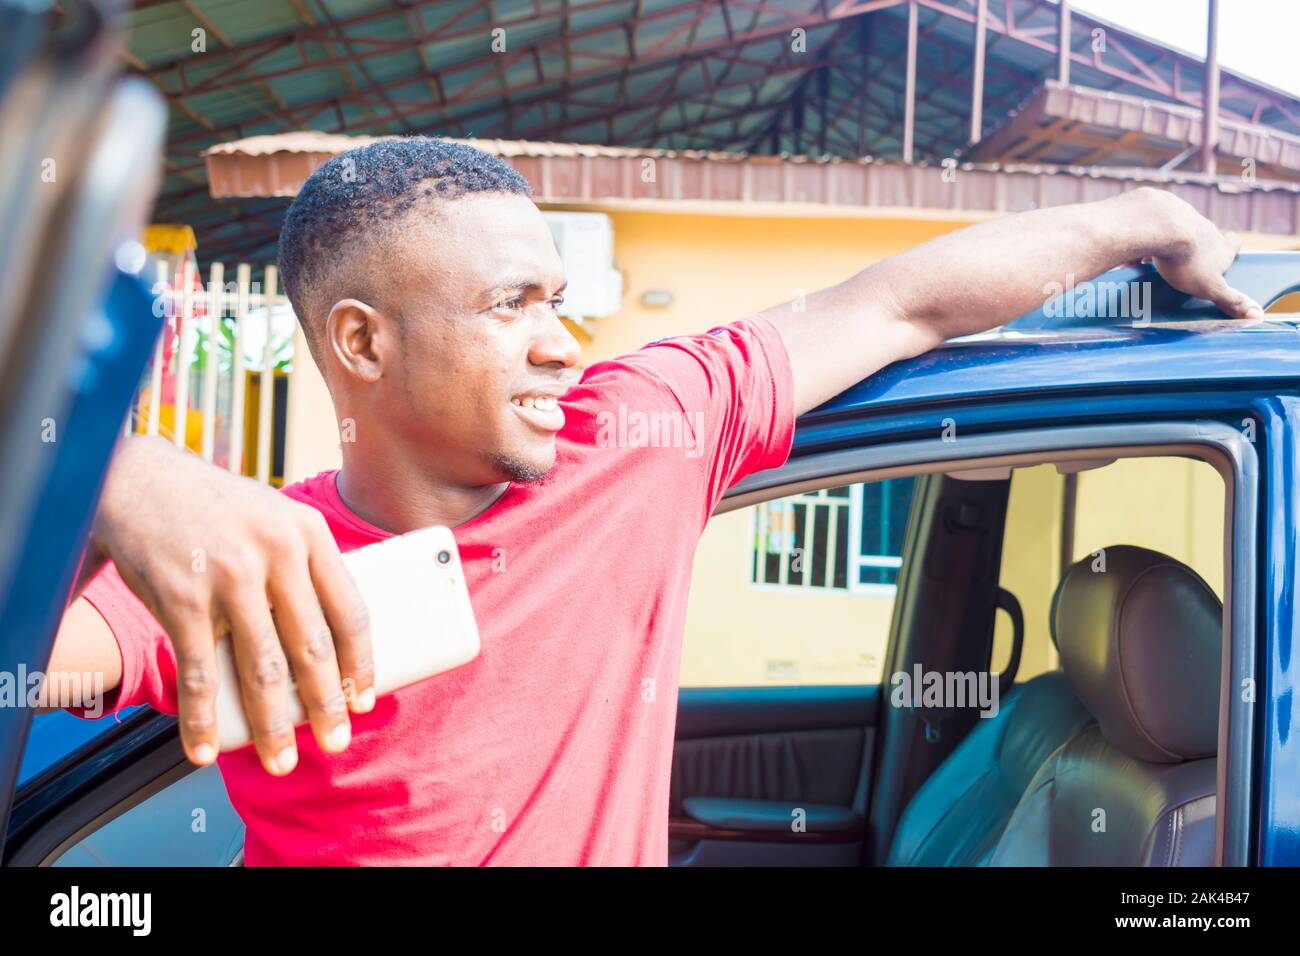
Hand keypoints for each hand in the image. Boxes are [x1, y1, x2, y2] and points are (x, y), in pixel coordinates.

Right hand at [90, 436, 373, 774]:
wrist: (138, 478)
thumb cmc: (220, 510)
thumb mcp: (278, 519)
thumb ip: (305, 570)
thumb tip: (334, 643)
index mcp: (309, 532)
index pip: (350, 610)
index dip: (362, 662)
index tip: (366, 698)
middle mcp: (275, 553)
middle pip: (312, 648)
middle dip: (327, 706)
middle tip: (336, 742)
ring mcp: (228, 576)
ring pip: (262, 669)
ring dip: (274, 726)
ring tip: (282, 760)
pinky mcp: (182, 598)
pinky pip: (198, 674)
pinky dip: (202, 719)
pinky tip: (205, 748)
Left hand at [1142, 189, 1265, 320]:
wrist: (1160, 225)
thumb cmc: (1186, 261)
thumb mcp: (1210, 287)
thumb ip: (1231, 300)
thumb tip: (1257, 316)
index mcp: (1220, 246)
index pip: (1234, 242)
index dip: (1232, 248)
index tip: (1228, 255)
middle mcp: (1204, 228)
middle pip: (1205, 236)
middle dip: (1197, 249)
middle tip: (1186, 264)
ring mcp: (1181, 217)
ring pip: (1178, 231)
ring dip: (1170, 244)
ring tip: (1154, 260)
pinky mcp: (1157, 213)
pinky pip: (1151, 230)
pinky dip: (1146, 241)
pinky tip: (1132, 254)